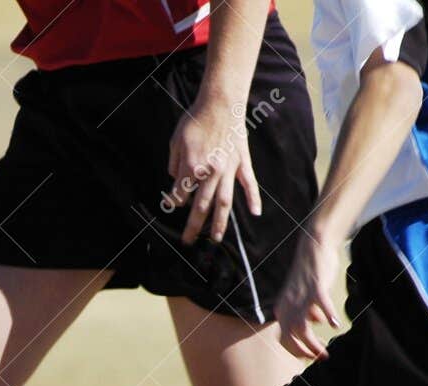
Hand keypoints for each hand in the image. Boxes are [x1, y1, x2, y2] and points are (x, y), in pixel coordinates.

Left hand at [167, 94, 261, 245]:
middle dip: (193, 227)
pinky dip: (253, 198)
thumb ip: (174, 164)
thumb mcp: (175, 141)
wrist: (220, 103)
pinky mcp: (241, 163)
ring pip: (224, 203)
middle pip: (201, 207)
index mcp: (191, 168)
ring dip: (219, 224)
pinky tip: (255, 213)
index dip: (173, 201)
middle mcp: (210, 173)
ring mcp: (228, 170)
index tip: (172, 202)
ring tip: (215, 240)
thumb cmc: (195, 120)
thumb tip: (175, 181)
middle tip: (187, 241)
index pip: (180, 195)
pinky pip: (249, 184)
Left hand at [275, 234, 343, 359]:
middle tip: (320, 357)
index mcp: (282, 308)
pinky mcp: (315, 287)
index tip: (310, 356)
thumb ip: (307, 310)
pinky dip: (328, 316)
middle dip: (304, 351)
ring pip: (301, 328)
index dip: (296, 350)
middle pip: (290, 337)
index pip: (283, 338)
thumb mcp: (303, 295)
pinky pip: (321, 306)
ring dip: (313, 344)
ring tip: (325, 352)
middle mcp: (287, 305)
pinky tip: (336, 325)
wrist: (314, 246)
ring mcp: (301, 296)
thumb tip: (316, 322)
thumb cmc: (311, 273)